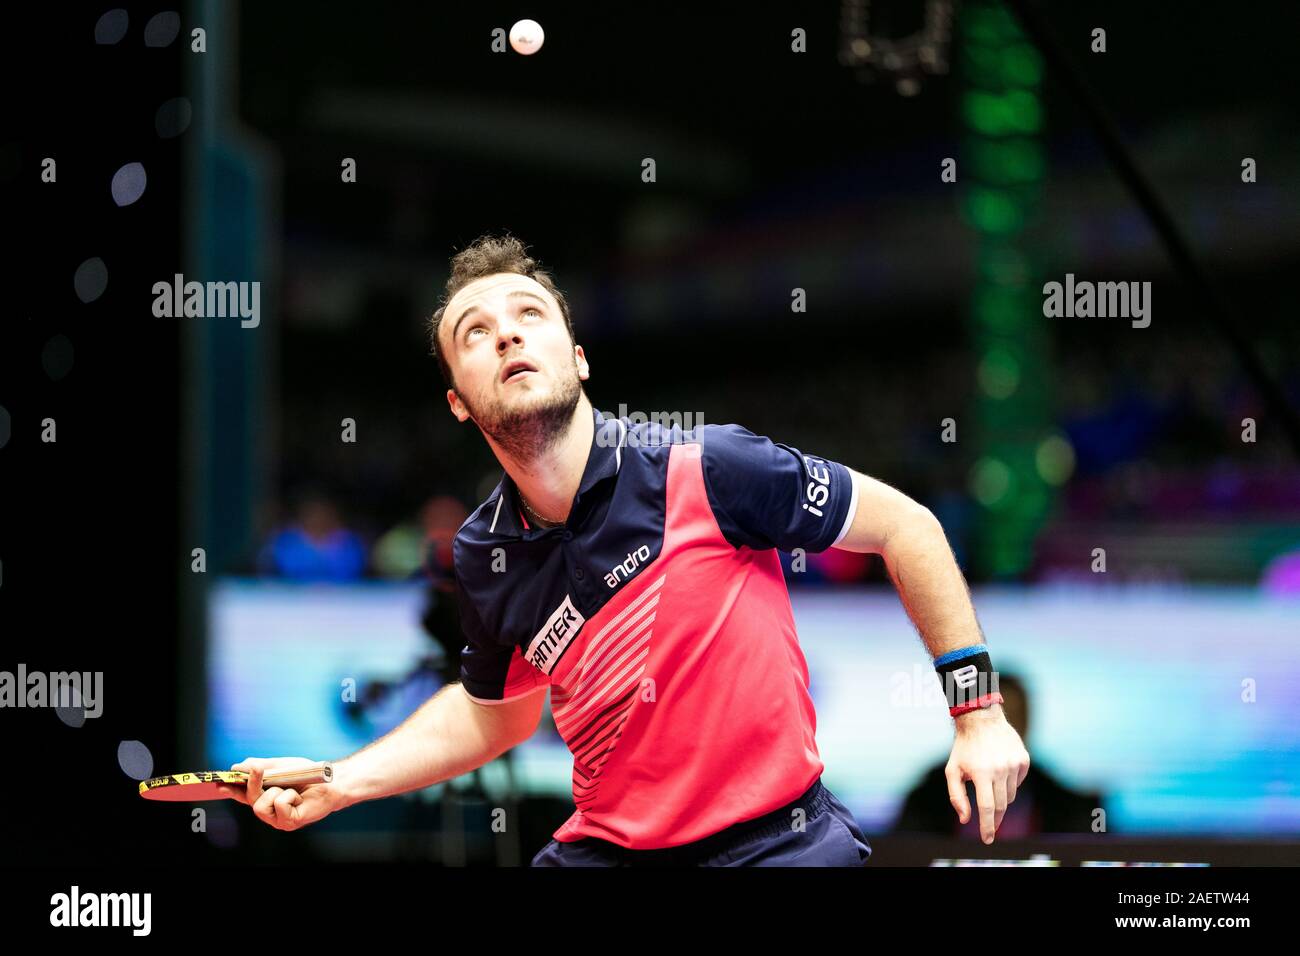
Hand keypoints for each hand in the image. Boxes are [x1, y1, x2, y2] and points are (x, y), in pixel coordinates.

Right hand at [217, 756, 345, 831]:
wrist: (329, 780)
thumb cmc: (305, 774)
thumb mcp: (278, 766)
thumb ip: (258, 767)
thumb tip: (237, 768)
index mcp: (264, 796)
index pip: (242, 794)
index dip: (230, 790)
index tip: (218, 783)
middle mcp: (268, 809)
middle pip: (249, 799)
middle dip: (253, 783)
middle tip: (258, 768)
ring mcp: (278, 819)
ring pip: (260, 807)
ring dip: (276, 792)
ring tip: (291, 789)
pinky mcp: (289, 822)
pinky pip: (279, 806)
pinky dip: (290, 796)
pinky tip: (299, 797)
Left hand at [944, 708, 1029, 843]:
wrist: (981, 719)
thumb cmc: (964, 747)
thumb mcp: (952, 770)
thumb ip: (956, 796)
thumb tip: (965, 819)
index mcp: (981, 772)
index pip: (987, 807)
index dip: (987, 826)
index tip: (987, 839)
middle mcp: (1000, 769)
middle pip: (1001, 805)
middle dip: (994, 820)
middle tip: (990, 828)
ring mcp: (1014, 764)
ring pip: (1010, 796)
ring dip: (1001, 799)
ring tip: (989, 787)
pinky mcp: (1024, 760)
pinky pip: (1018, 783)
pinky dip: (1009, 785)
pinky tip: (999, 773)